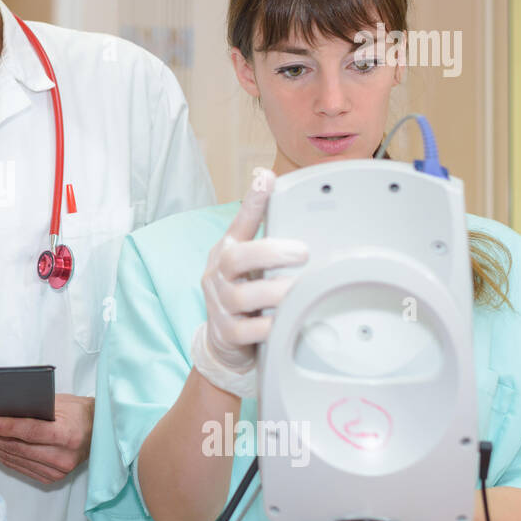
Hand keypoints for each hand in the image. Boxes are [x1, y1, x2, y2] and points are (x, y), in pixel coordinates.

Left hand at [0, 394, 92, 483]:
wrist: (99, 433)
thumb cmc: (77, 413)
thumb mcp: (59, 402)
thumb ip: (33, 408)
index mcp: (68, 434)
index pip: (32, 431)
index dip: (7, 427)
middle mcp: (63, 457)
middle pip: (17, 447)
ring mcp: (57, 471)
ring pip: (14, 458)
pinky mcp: (51, 478)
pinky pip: (19, 466)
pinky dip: (0, 456)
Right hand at [195, 169, 307, 385]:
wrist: (224, 342)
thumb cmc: (246, 295)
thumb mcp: (252, 265)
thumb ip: (269, 240)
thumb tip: (290, 208)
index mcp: (228, 252)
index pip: (240, 222)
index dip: (253, 201)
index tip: (266, 179)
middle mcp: (218, 275)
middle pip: (236, 258)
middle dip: (271, 253)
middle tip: (302, 252)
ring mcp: (220, 304)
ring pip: (243, 296)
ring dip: (276, 291)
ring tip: (300, 290)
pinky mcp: (226, 333)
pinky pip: (247, 330)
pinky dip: (269, 325)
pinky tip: (286, 322)